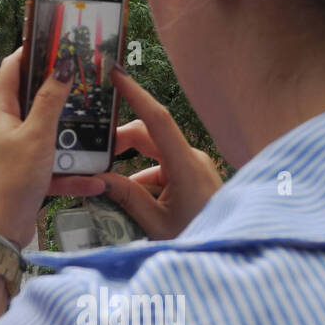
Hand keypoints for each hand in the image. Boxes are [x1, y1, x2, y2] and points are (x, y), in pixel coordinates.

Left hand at [0, 48, 105, 247]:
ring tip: (94, 131)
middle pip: (33, 100)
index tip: (56, 43)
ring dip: (68, 137)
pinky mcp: (23, 173)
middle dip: (59, 94)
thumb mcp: (37, 135)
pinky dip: (69, 172)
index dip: (34, 53)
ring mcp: (12, 150)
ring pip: (46, 134)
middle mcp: (1, 127)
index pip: (13, 68)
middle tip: (83, 82)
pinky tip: (93, 179)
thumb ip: (51, 100)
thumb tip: (61, 68)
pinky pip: (50, 166)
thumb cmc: (10, 180)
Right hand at [97, 65, 223, 239]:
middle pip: (148, 135)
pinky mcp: (195, 176)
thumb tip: (98, 177)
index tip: (115, 74)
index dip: (134, 94)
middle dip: (119, 142)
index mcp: (186, 166)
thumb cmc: (199, 238)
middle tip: (93, 155)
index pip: (157, 120)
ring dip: (130, 168)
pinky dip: (144, 179)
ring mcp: (195, 166)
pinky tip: (133, 202)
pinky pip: (162, 168)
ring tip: (111, 192)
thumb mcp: (156, 223)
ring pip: (153, 154)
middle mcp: (192, 158)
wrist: (232, 250)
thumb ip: (126, 197)